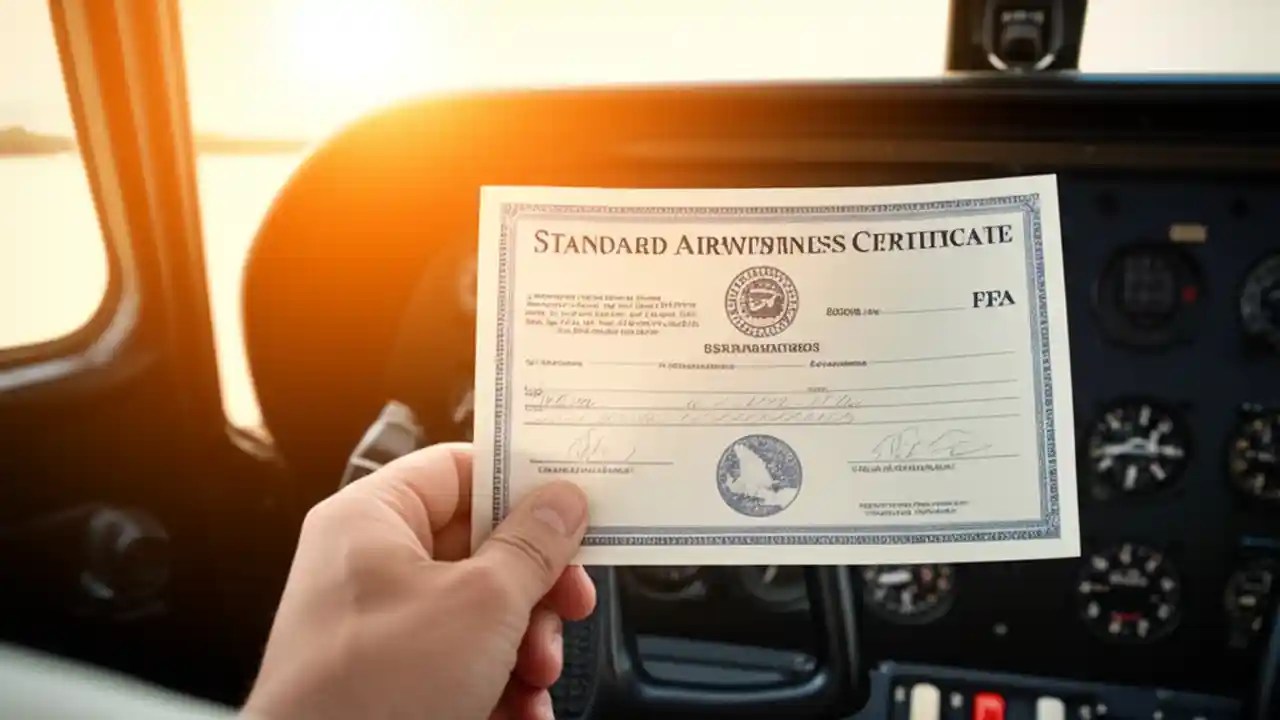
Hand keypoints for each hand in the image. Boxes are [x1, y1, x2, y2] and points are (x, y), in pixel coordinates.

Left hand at [243, 442, 594, 719]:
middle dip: (534, 586)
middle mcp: (370, 565)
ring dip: (525, 644)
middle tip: (569, 602)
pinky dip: (498, 683)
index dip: (518, 484)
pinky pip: (460, 661)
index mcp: (372, 520)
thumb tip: (563, 501)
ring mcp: (379, 626)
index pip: (457, 469)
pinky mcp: (389, 680)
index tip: (571, 507)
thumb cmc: (370, 694)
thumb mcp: (481, 605)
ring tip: (537, 676)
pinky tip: (519, 710)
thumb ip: (532, 546)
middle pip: (479, 545)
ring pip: (479, 611)